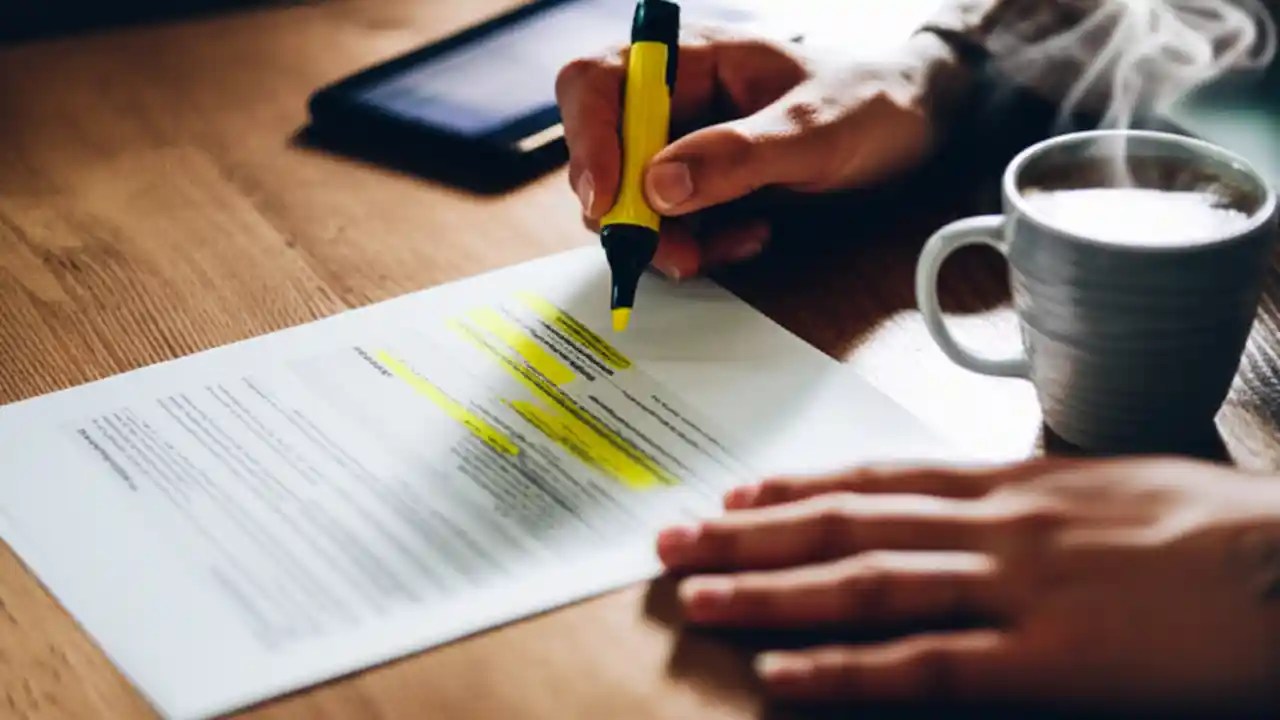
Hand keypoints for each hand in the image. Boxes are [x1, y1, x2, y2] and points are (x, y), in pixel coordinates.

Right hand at [556, 29, 966, 279]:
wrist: (915, 129)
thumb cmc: (872, 104)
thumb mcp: (814, 129)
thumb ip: (739, 155)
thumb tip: (659, 186)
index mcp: (692, 59)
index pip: (597, 83)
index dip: (588, 141)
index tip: (610, 200)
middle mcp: (675, 100)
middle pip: (601, 152)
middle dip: (626, 210)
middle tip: (672, 249)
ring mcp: (684, 146)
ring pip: (629, 200)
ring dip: (663, 238)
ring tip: (723, 247)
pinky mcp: (702, 186)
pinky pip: (667, 225)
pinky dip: (694, 245)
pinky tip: (745, 238)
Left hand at [656, 457, 1279, 714]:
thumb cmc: (1217, 528)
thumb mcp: (1112, 488)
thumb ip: (1032, 498)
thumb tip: (978, 503)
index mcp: (1014, 484)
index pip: (878, 479)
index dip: (798, 488)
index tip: (737, 490)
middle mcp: (994, 525)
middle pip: (846, 524)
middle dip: (751, 531)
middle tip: (675, 534)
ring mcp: (1013, 589)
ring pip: (863, 585)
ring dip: (770, 590)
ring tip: (697, 592)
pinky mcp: (1044, 662)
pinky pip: (922, 666)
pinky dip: (844, 669)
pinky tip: (781, 673)